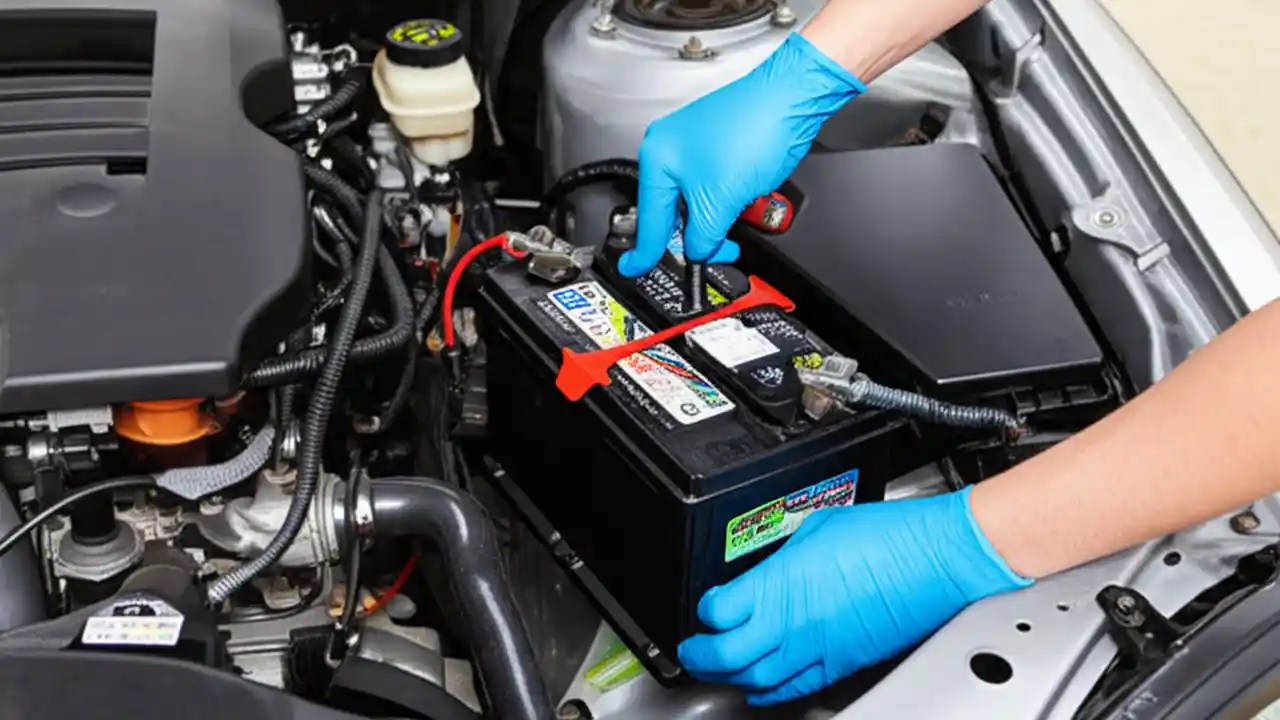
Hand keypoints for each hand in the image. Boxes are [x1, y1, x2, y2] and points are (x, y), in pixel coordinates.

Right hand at [618, 33, 865, 277]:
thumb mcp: (722, 201)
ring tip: (728, 230)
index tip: (634, 268)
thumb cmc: (756, 129)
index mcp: (658, 158)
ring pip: (691, 199)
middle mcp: (668, 147)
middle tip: (706, 256)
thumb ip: (703, 236)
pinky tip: (735, 207)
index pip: (650, 219)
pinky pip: (707, 185)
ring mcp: (692, 143)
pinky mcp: (715, 144)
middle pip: (669, 209)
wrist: (793, 98)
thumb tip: (697, 251)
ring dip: (709, 220)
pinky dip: (719, 203)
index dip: (646, 251)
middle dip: (689, 235)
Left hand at [678, 487, 1031, 704]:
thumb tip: (766, 569)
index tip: (704, 607)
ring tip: (716, 667)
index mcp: (780, 583)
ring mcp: (818, 649)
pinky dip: (767, 690)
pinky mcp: (842, 664)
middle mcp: (793, 623)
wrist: (935, 559)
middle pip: (725, 656)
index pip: (717, 611)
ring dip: (729, 675)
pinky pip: (793, 688)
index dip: (703, 610)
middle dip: (700, 655)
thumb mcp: (816, 528)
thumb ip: (782, 557)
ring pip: (755, 679)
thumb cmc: (887, 535)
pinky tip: (758, 685)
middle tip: (690, 649)